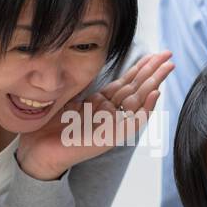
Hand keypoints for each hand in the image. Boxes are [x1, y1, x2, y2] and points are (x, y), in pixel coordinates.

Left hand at [16, 50, 174, 180]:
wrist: (37, 153)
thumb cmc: (48, 129)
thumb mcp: (66, 100)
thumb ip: (82, 88)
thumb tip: (83, 64)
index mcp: (100, 104)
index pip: (126, 82)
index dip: (140, 67)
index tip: (154, 53)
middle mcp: (110, 114)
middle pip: (136, 88)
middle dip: (153, 70)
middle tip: (169, 54)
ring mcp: (112, 126)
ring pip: (138, 101)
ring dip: (154, 83)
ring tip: (167, 67)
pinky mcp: (110, 138)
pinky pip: (132, 123)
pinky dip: (145, 109)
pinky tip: (155, 95)